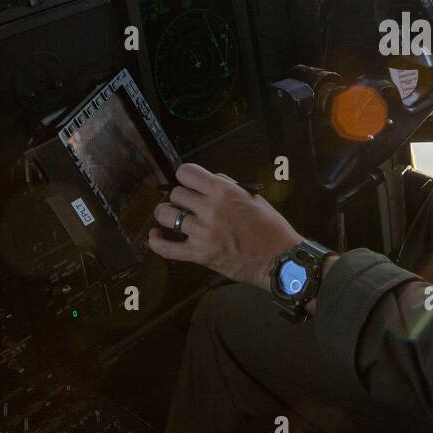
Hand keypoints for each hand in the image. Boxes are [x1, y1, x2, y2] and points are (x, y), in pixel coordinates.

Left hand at [148, 163, 302, 291]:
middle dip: (179, 198)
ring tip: (172, 218)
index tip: (189, 184)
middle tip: (187, 206)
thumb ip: (228, 187)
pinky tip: (155, 236)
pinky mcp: (198, 254)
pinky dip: (156, 242)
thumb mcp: (252, 197)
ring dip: (167, 215)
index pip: (186, 172)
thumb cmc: (270, 227)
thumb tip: (208, 182)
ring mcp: (201, 232)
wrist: (277, 259)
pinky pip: (166, 248)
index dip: (185, 177)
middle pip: (175, 194)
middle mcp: (209, 208)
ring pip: (165, 215)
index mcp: (223, 191)